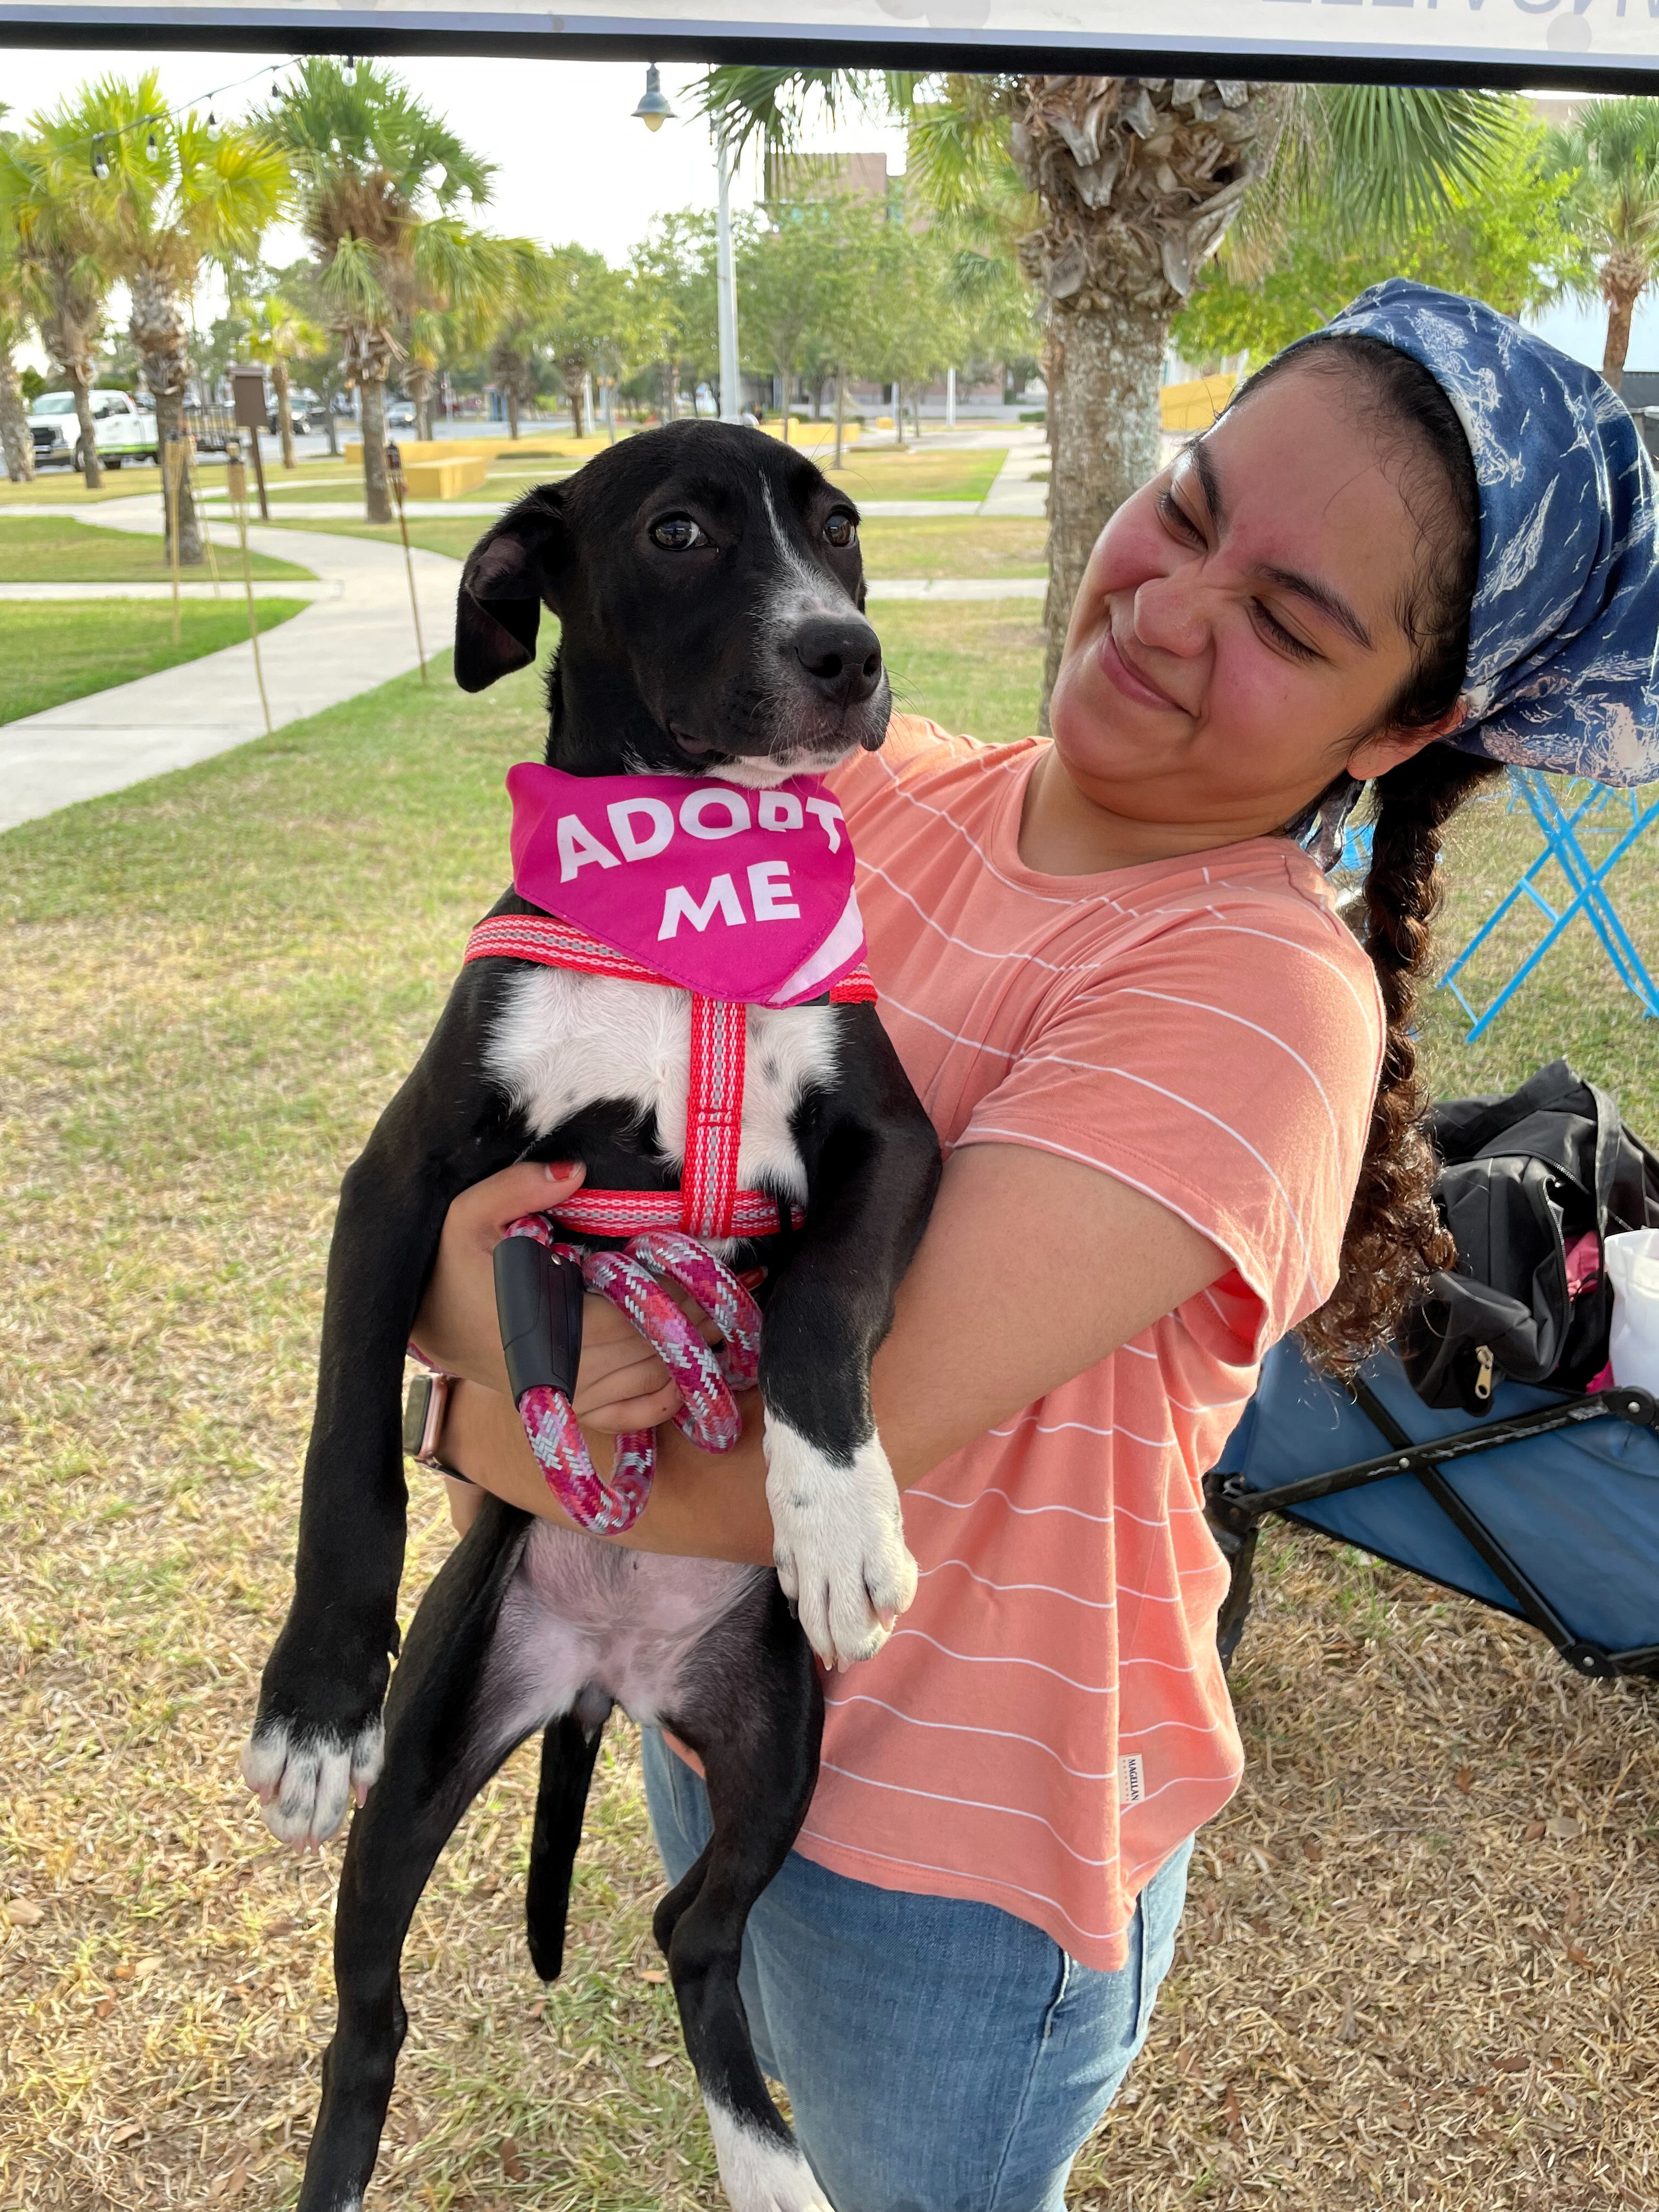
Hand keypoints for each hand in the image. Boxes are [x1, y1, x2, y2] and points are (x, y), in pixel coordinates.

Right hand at [411, 1161, 728, 1433]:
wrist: (426, 1321)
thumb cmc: (450, 1268)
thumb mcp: (466, 1217)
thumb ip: (515, 1189)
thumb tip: (573, 1170)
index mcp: (547, 1323)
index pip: (635, 1309)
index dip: (682, 1289)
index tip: (723, 1266)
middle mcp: (564, 1369)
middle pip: (653, 1344)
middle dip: (703, 1316)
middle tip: (748, 1289)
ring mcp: (568, 1395)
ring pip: (649, 1379)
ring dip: (696, 1353)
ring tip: (739, 1324)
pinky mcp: (568, 1409)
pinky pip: (626, 1416)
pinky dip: (662, 1403)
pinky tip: (691, 1381)